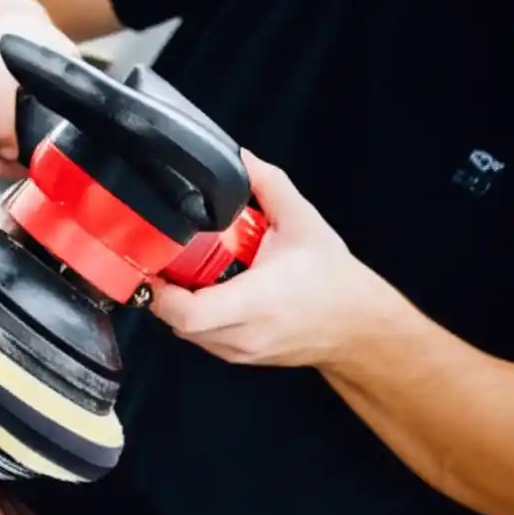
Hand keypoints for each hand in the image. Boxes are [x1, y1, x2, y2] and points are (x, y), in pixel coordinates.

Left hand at [150, 151, 393, 367]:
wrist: (358, 324)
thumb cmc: (332, 277)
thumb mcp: (301, 220)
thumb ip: (266, 184)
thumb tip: (239, 157)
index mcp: (257, 300)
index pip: (189, 313)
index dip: (160, 292)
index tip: (154, 264)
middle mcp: (244, 332)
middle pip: (176, 323)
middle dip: (162, 292)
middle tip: (165, 262)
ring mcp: (240, 350)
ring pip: (185, 333)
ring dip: (177, 306)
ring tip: (188, 274)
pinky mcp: (238, 357)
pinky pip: (201, 339)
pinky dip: (194, 318)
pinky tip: (207, 292)